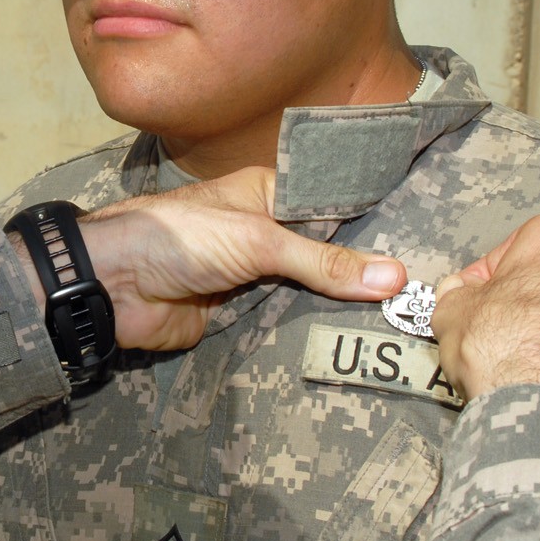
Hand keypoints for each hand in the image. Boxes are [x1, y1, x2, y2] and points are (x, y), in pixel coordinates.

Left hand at [68, 167, 406, 351]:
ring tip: (402, 323)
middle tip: (421, 296)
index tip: (423, 247)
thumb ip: (324, 262)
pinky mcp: (241, 316)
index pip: (333, 206)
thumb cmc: (181, 238)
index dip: (373, 225)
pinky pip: (285, 325)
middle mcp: (266, 233)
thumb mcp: (260, 240)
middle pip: (326, 254)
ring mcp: (254, 277)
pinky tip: (352, 344)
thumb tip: (394, 277)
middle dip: (362, 274)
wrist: (116, 285)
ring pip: (309, 292)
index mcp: (269, 196)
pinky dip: (309, 333)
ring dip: (338, 307)